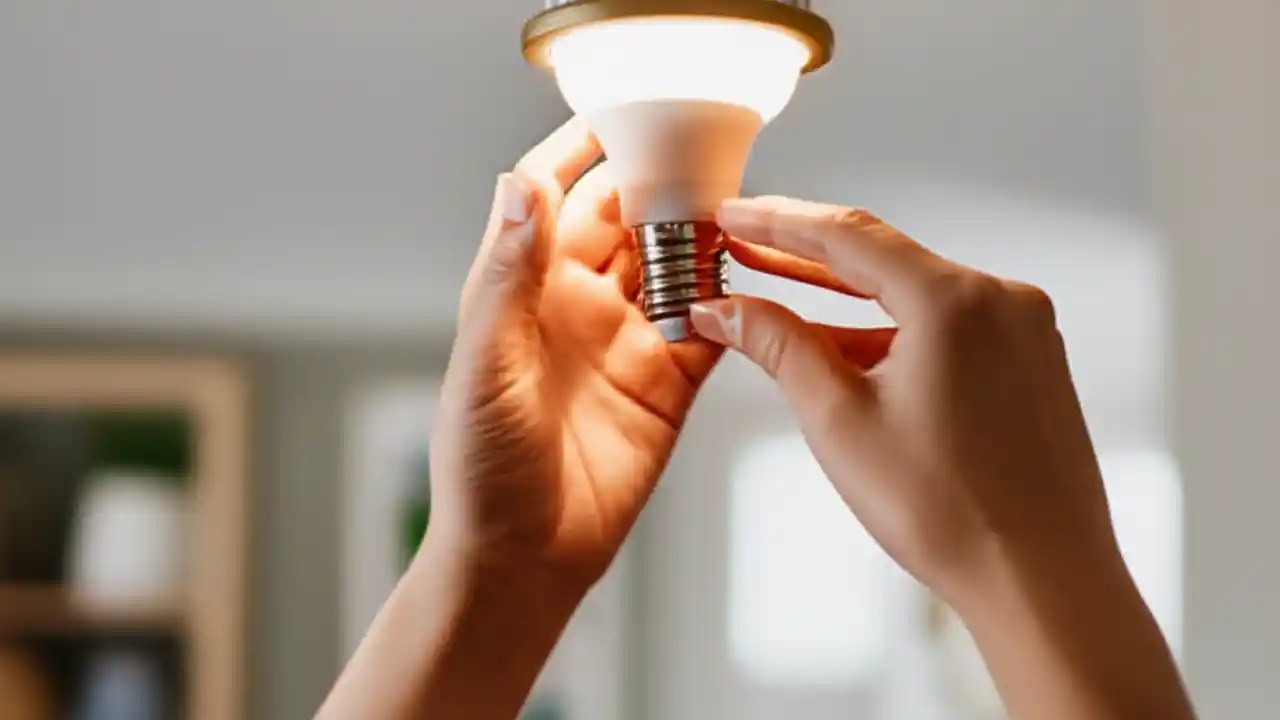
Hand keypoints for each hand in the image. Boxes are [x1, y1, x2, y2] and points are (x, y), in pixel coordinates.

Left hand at [320, 122, 719, 719]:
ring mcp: (627, 342)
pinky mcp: (668, 384)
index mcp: (525, 291)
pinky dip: (731, 300)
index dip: (582, 148)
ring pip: (674, 265)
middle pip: (627, 219)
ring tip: (737, 197)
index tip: (621, 108)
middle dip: (659, 179)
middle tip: (702, 146)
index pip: (553, 196)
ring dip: (701, 233)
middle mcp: (578, 305)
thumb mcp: (485, 363)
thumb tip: (519, 184)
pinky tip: (751, 274)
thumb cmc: (482, 468)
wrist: (522, 559)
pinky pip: (709, 326)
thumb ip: (508, 275)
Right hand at [690, 196, 1192, 719]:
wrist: (1041, 580)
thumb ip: (778, 346)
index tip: (731, 214)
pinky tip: (842, 349)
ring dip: (845, 302)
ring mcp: (1022, 330)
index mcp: (954, 301)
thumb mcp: (839, 420)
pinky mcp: (1029, 362)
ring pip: (913, 296)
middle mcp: (999, 300)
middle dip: (805, 256)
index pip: (847, 236)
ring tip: (776, 297)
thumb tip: (724, 309)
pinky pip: (947, 328)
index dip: (777, 221)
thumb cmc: (949, 512)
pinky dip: (891, 333)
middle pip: (882, 260)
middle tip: (742, 245)